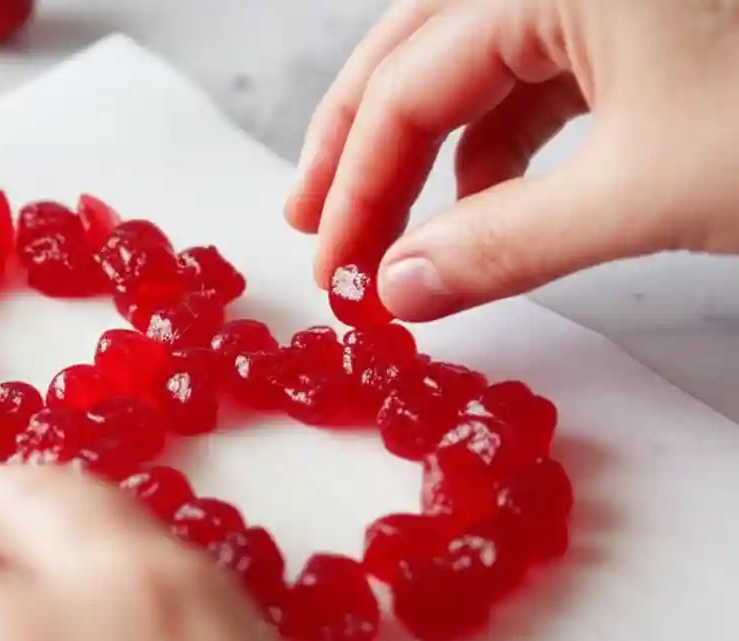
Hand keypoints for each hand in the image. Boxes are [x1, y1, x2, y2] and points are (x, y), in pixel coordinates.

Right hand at [287, 0, 738, 320]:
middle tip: (312, 227)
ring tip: (386, 226)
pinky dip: (498, 144)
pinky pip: (536, 75)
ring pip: (473, 63)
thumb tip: (397, 295)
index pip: (410, 86)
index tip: (331, 271)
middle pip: (417, 52)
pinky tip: (480, 204)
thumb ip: (501, 247)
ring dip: (425, 149)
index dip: (355, 185)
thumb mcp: (646, 192)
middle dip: (360, 146)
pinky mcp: (641, 20)